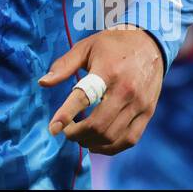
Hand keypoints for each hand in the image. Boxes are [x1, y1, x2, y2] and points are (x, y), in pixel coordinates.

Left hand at [38, 25, 164, 155]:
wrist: (150, 43)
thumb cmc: (112, 45)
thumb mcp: (86, 47)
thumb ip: (64, 65)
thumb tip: (43, 83)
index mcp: (107, 71)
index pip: (84, 97)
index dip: (66, 115)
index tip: (53, 128)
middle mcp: (125, 90)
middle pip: (98, 124)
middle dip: (77, 134)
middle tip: (66, 132)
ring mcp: (139, 103)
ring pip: (113, 136)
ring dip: (91, 142)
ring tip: (79, 138)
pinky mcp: (148, 112)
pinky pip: (130, 139)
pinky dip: (111, 148)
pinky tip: (98, 144)